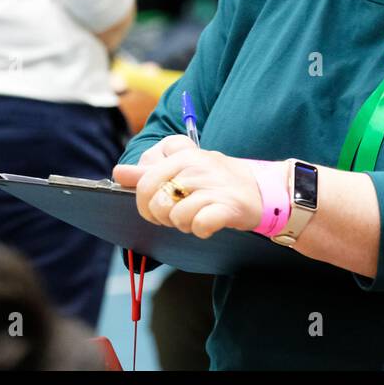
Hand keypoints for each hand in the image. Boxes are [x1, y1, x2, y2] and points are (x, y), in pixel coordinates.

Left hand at [113, 136, 270, 238]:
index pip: (145, 180)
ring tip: (197, 216)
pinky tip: (209, 224)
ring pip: (175, 215)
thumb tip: (119, 171)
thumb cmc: (219, 179)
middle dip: (161, 215)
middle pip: (155, 200)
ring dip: (183, 224)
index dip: (145, 198)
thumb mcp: (186, 167)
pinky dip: (201, 229)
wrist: (264, 189)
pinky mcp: (227, 206)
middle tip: (177, 213)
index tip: (161, 198)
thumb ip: (151, 170)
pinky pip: (199, 225)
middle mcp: (196, 166)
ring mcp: (212, 186)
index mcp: (183, 155)